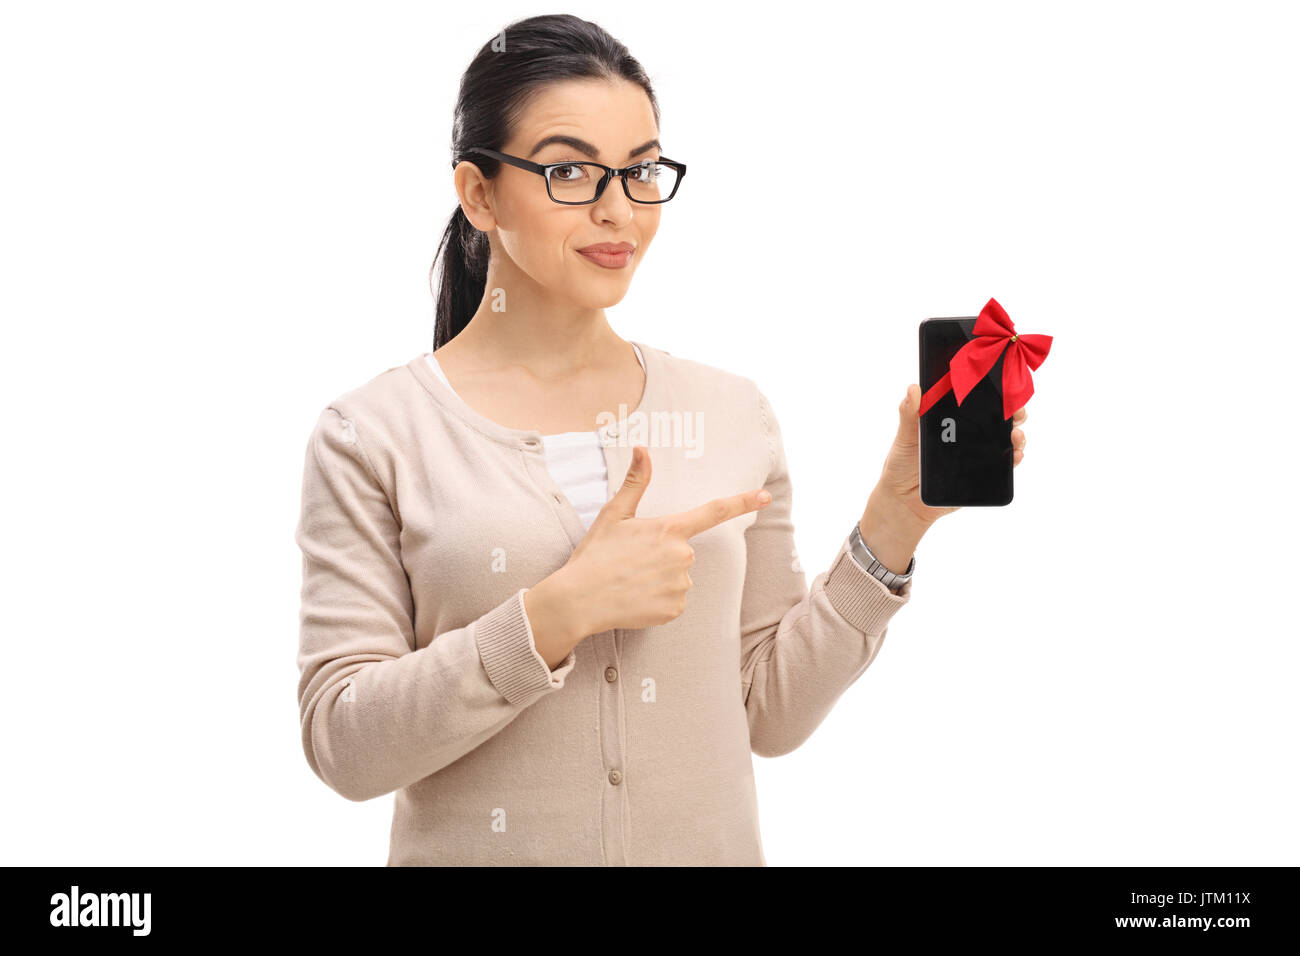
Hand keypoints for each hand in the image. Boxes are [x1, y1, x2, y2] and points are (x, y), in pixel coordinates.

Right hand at [552, 445, 771, 635]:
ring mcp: (680, 585)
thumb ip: (635, 482)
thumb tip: (642, 448)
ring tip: (630, 582)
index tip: (765, 496)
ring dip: (659, 581)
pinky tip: (635, 599)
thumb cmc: (595, 555)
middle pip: (683, 553)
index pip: (713, 511)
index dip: (742, 502)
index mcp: (669, 529)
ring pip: (678, 579)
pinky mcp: (675, 610)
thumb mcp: (613, 515)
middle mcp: (681, 556)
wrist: (578, 600)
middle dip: (662, 557)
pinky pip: (674, 602)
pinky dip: (657, 602)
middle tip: (630, 563)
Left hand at [879, 384, 1028, 526]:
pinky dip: (1013, 458)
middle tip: (1016, 410)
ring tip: (1015, 434)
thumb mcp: (905, 435)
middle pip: (998, 417)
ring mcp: (978, 453)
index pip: (977, 398)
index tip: (1004, 382)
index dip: (993, 389)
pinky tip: (1015, 455)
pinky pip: (1003, 464)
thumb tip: (913, 388)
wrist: (904, 499)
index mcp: (952, 417)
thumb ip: (909, 412)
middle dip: (1013, 410)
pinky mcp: (982, 473)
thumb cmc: (902, 462)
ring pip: (1006, 439)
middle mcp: (969, 433)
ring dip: (1017, 434)